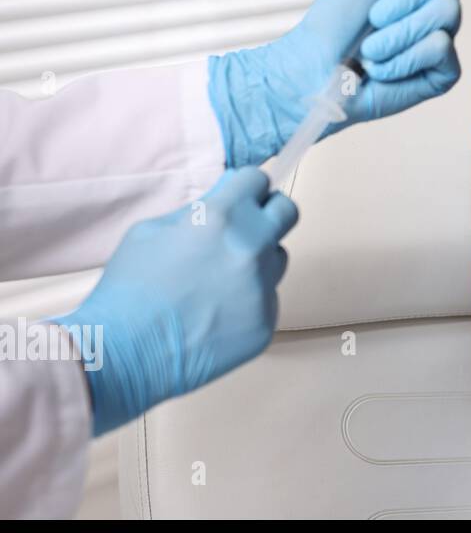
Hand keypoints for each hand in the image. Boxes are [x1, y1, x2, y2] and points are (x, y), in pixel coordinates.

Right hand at [55, 168, 297, 435]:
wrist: (122, 352)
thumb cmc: (128, 288)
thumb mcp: (151, 230)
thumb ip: (197, 210)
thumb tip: (227, 195)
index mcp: (222, 216)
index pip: (258, 180)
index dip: (245, 187)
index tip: (238, 197)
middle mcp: (251, 247)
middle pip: (286, 212)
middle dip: (267, 213)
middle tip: (245, 228)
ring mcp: (263, 287)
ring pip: (277, 257)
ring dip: (258, 260)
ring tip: (218, 280)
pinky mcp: (266, 321)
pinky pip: (267, 298)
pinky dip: (248, 300)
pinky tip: (215, 313)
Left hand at [207, 0, 470, 166]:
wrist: (315, 71)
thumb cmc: (334, 22)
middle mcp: (438, 4)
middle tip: (376, 14)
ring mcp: (443, 38)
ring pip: (447, 12)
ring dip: (399, 30)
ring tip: (372, 47)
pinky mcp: (444, 71)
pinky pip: (439, 48)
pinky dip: (402, 57)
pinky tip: (382, 67)